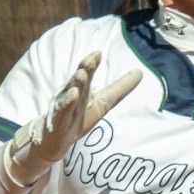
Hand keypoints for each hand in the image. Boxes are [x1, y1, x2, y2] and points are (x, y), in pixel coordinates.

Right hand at [4, 52, 142, 186]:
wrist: (53, 141)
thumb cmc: (78, 118)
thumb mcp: (102, 103)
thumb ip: (119, 88)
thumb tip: (140, 72)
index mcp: (82, 90)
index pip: (88, 75)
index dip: (92, 64)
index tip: (98, 53)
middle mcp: (71, 96)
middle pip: (79, 81)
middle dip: (85, 69)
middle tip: (92, 58)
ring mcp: (63, 108)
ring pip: (70, 94)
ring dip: (76, 84)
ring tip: (81, 74)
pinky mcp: (58, 122)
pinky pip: (63, 112)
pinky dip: (67, 104)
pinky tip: (72, 95)